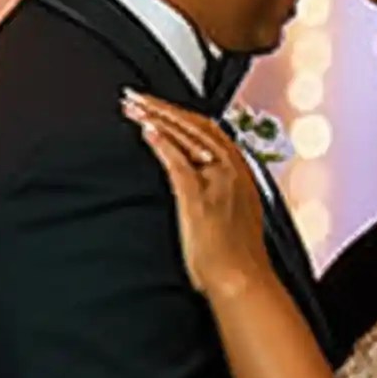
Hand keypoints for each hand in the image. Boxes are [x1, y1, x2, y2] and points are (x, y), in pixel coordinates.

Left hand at [122, 90, 272, 297]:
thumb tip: (203, 192)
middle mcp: (232, 172)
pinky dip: (161, 142)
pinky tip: (145, 130)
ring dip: (157, 117)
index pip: (210, 132)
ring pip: (186, 137)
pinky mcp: (198, 197)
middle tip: (136, 96)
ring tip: (133, 106)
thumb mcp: (234, 220)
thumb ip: (220, 198)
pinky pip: (177, 161)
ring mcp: (216, 182)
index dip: (182, 116)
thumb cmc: (237, 261)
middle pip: (196, 127)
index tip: (159, 107)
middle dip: (164, 108)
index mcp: (241, 175)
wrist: (243, 281)